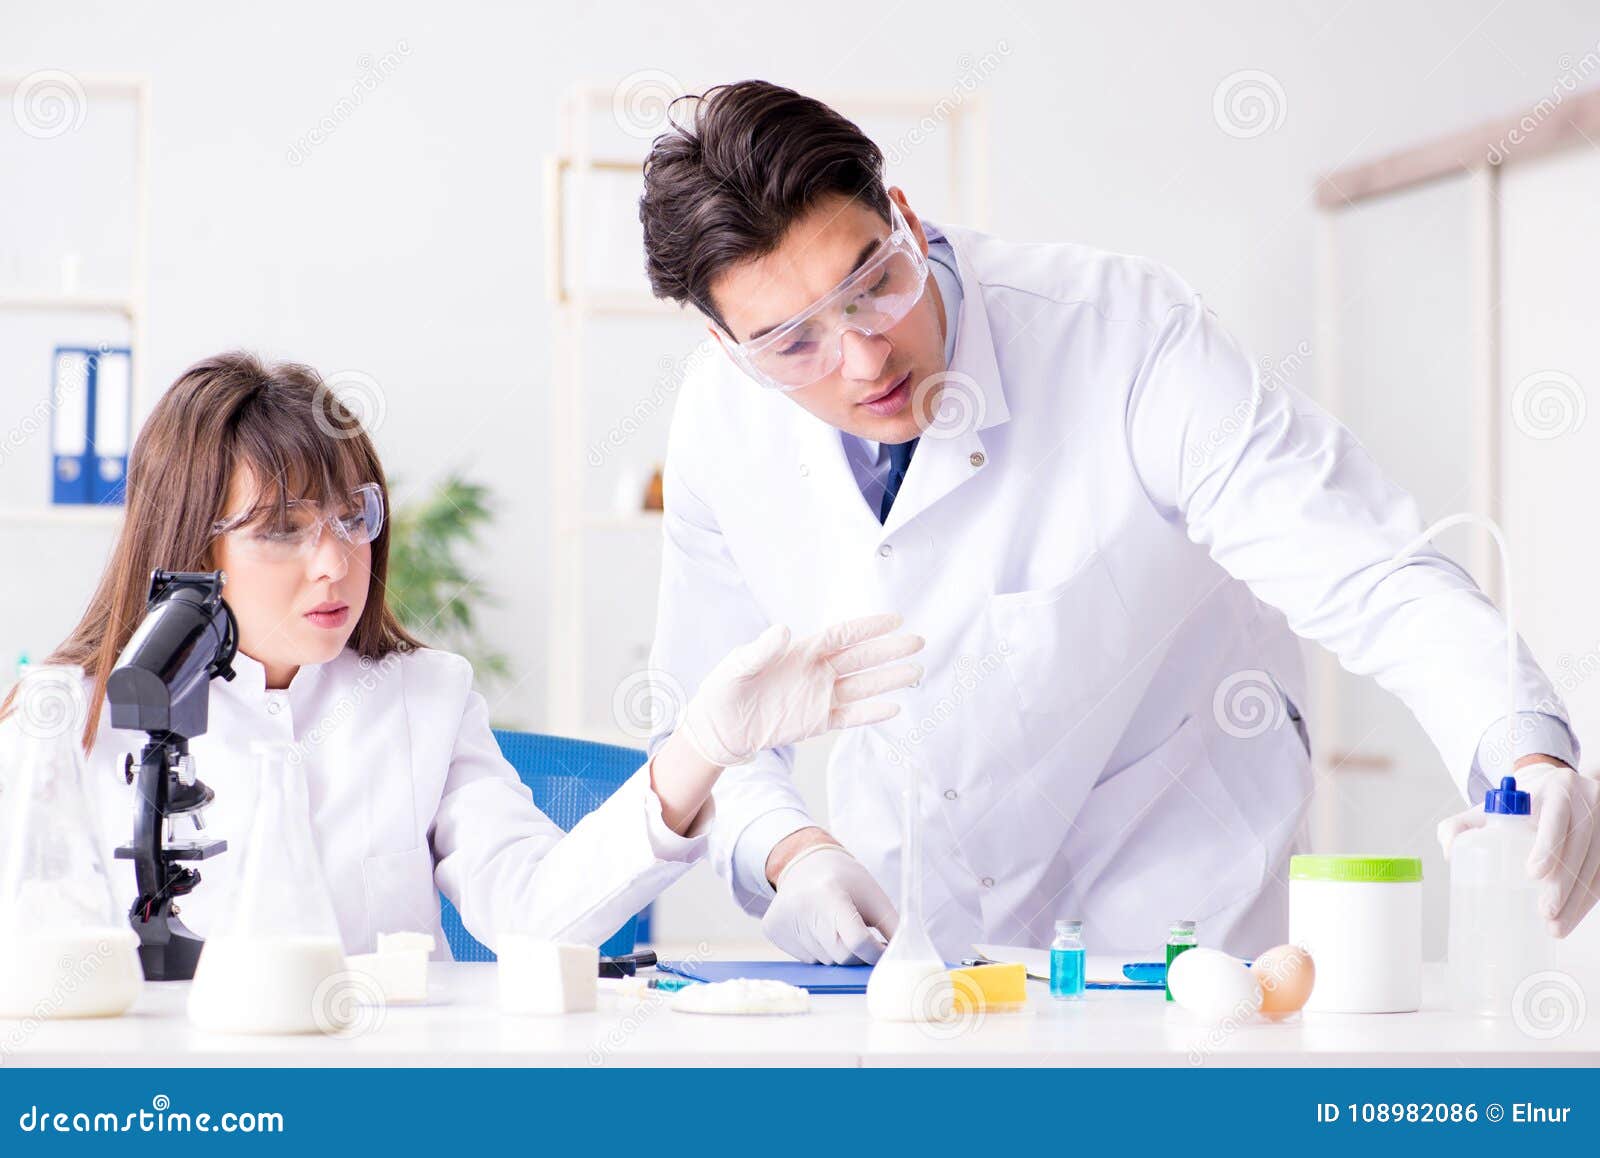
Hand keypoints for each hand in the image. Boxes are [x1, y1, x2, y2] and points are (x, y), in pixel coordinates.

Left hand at [679, 613, 922, 767]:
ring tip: (915, 672)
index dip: (868, 628)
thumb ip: (762, 649)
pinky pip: (849, 717)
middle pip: (860, 658)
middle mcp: (817, 671)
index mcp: (802, 651)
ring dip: (888, 680)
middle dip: (889, 650)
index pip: (842, 636)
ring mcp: (819, 696)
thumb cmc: (725, 688)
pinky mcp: (817, 722)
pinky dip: (870, 714)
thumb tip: (784, 629)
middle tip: (917, 642)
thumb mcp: (739, 664)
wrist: (719, 726)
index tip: (894, 620)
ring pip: (861, 686)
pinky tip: (893, 707)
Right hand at [762, 844, 899, 963]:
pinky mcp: (773, 931)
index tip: (882, 950)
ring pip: (824, 962)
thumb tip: (904, 959)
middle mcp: (802, 908)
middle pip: (841, 956)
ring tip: (835, 926)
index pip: (857, 941)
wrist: (804, 863)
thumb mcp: (873, 895)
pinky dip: (818, 952)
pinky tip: (816, 928)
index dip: (875, 952)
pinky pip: (806, 960)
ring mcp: (784, 921)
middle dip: (858, 955)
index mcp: (830, 894)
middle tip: (863, 940)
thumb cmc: (845, 879)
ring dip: (837, 954)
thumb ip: (892, 927)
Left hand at [1438, 758, 1599, 936]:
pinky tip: (1573, 917)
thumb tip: (1448, 851)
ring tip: (1556, 927)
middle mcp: (1587, 801)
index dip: (1548, 845)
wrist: (1556, 792)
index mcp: (1557, 789)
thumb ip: (1460, 825)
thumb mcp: (1487, 808)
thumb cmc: (1518, 806)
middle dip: (1564, 884)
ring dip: (1578, 900)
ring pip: (1597, 864)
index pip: (1555, 817)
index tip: (1533, 874)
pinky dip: (1589, 899)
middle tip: (1545, 912)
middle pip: (1580, 846)